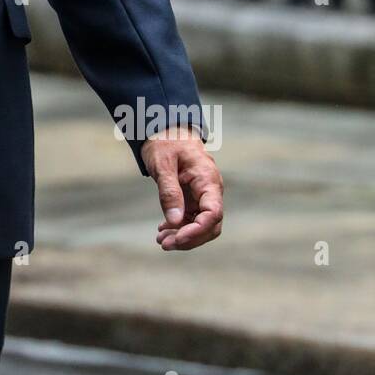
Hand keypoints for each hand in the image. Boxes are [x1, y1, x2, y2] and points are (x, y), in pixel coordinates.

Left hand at [140, 127, 223, 250]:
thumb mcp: (163, 164)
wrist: (166, 131)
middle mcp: (210, 190)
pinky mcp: (193, 199)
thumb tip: (174, 221)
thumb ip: (169, 191)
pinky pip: (191, 219)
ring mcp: (203, 196)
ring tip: (160, 240)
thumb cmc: (166, 142)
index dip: (197, 230)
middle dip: (190, 238)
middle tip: (164, 244)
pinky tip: (163, 230)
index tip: (177, 238)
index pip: (213, 213)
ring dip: (183, 236)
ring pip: (201, 226)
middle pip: (210, 225)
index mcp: (208, 179)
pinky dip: (178, 228)